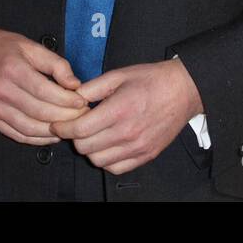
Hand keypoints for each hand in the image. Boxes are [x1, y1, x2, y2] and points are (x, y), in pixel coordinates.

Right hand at [0, 20, 88, 145]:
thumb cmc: (2, 47)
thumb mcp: (31, 46)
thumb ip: (56, 64)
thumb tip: (75, 84)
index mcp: (13, 69)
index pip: (46, 92)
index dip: (68, 100)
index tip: (83, 102)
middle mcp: (1, 91)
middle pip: (40, 112)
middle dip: (66, 117)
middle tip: (82, 115)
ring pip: (30, 129)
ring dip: (54, 131)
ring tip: (70, 126)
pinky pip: (17, 135)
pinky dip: (37, 139)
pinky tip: (51, 134)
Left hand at [50, 59, 202, 175]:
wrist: (184, 90)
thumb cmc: (152, 80)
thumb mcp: (118, 75)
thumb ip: (92, 87)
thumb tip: (72, 98)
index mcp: (119, 110)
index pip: (79, 129)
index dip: (63, 127)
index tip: (58, 123)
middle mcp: (127, 132)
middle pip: (85, 147)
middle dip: (75, 137)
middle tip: (78, 125)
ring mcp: (137, 147)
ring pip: (98, 161)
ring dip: (90, 149)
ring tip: (94, 134)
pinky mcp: (146, 155)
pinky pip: (116, 168)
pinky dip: (106, 160)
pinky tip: (108, 145)